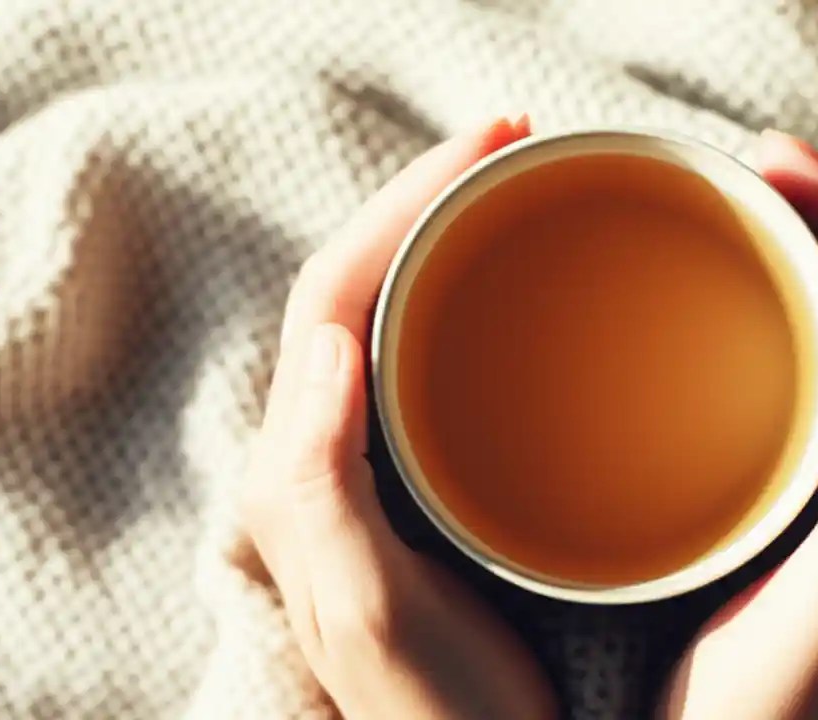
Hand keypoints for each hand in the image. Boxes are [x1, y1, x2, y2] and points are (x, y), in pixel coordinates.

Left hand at [239, 118, 556, 719]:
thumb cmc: (432, 703)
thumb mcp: (369, 607)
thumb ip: (323, 484)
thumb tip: (331, 336)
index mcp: (302, 465)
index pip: (336, 293)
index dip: (401, 207)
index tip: (484, 150)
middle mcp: (326, 447)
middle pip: (358, 283)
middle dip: (425, 198)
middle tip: (510, 143)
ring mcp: (377, 459)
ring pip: (392, 311)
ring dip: (441, 235)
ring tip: (512, 187)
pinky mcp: (424, 475)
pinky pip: (428, 356)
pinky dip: (465, 295)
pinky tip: (515, 284)